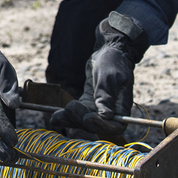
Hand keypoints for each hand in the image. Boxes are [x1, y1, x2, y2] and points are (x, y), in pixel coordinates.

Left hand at [52, 20, 147, 140]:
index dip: (101, 126)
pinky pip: (79, 112)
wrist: (109, 51)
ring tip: (56, 117)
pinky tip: (55, 116)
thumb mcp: (109, 77)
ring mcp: (99, 108)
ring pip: (84, 120)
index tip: (88, 118)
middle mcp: (112, 111)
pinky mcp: (89, 102)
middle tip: (70, 108)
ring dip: (71, 120)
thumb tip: (107, 116)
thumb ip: (106, 96)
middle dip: (81, 120)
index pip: (114, 126)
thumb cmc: (113, 62)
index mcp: (122, 107)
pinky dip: (68, 115)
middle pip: (96, 126)